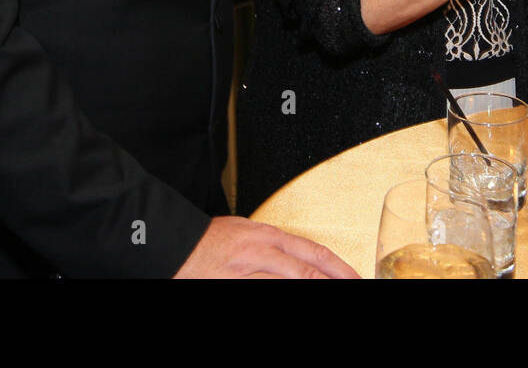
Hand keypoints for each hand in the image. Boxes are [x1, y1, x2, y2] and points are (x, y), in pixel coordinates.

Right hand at [174, 216, 359, 278]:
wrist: (174, 243)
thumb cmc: (205, 239)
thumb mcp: (244, 231)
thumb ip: (270, 244)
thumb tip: (294, 256)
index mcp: (266, 236)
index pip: (312, 252)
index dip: (338, 267)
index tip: (353, 277)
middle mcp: (261, 252)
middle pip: (307, 269)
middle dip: (334, 280)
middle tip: (353, 286)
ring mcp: (248, 271)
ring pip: (291, 282)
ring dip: (313, 286)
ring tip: (332, 291)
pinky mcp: (236, 284)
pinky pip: (266, 290)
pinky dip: (283, 292)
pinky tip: (294, 295)